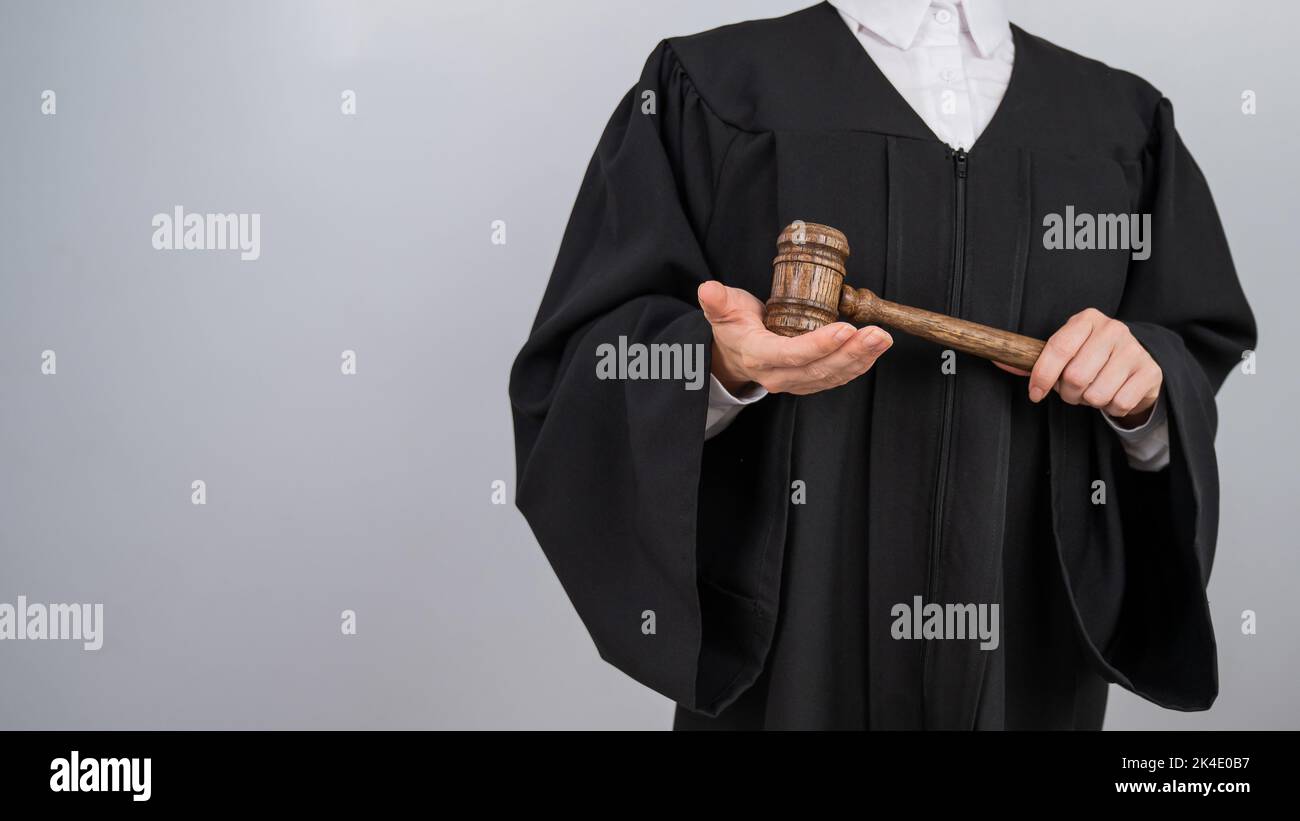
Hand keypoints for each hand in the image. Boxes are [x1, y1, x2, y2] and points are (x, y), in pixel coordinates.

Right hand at [697, 280, 891, 395]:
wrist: (734, 355)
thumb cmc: (733, 328)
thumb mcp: (721, 311)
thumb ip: (717, 301)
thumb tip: (708, 289)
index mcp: (757, 355)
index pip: (790, 354)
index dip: (818, 345)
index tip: (843, 329)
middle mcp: (777, 375)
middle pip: (819, 369)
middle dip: (851, 353)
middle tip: (876, 334)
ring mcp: (794, 382)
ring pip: (831, 376)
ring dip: (860, 359)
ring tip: (881, 340)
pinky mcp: (808, 382)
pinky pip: (835, 378)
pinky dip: (857, 365)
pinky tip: (873, 351)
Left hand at [996, 308, 1161, 425]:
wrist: (1136, 364)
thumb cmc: (1090, 358)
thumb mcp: (1064, 352)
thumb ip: (1033, 359)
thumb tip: (998, 360)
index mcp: (1087, 320)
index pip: (1058, 348)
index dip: (1042, 375)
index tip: (1034, 393)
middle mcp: (1113, 329)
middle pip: (1076, 377)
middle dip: (1067, 393)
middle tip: (1072, 390)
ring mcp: (1134, 350)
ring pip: (1096, 394)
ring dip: (1089, 401)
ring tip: (1093, 389)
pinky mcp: (1150, 372)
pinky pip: (1118, 403)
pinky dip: (1110, 407)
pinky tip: (1113, 393)